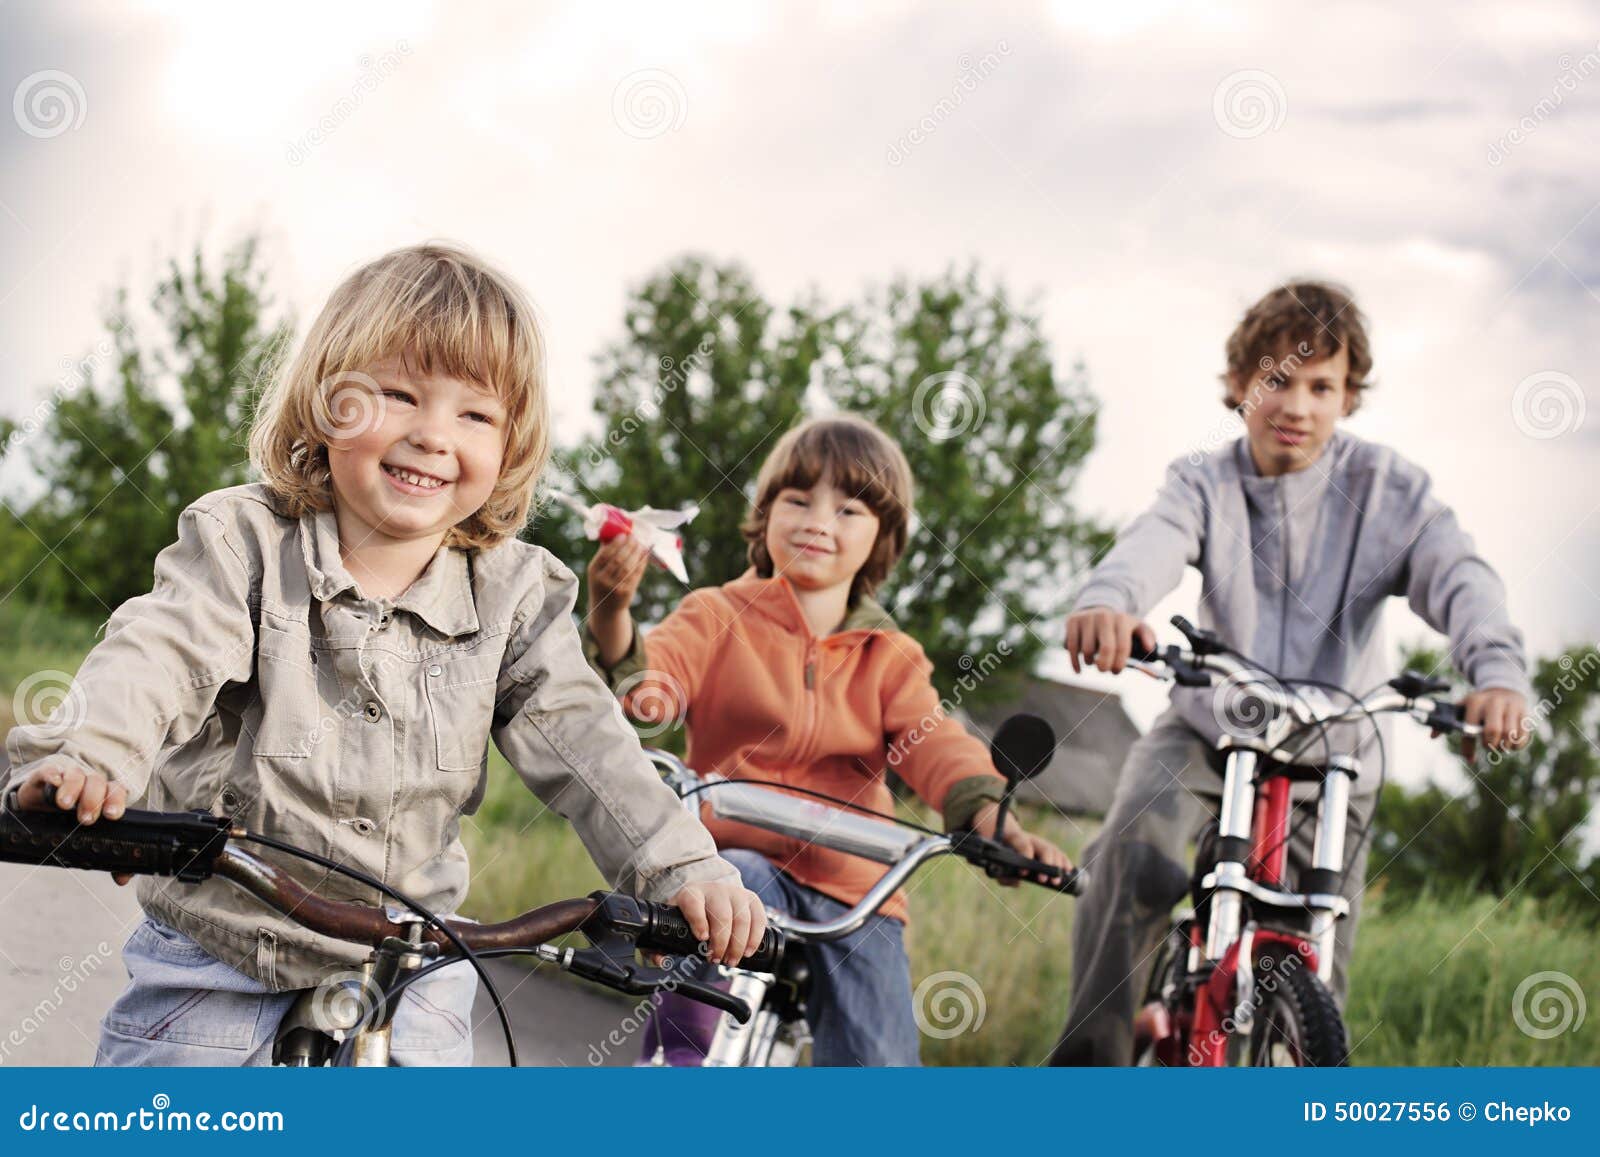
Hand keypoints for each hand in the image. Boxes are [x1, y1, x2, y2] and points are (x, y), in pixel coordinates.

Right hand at [10, 762, 133, 885]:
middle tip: (86, 819)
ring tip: (65, 806)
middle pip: (98, 784)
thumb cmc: (70, 823)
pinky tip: (53, 785)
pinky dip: (53, 776)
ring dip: (73, 789)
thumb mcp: (87, 838)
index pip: (116, 792)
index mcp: (104, 796)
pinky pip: (51, 772)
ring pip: (77, 776)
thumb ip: (107, 856)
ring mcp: (68, 778)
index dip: (117, 801)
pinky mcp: (46, 777)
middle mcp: (89, 785)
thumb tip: (123, 878)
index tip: (113, 816)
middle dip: (94, 800)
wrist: (39, 810)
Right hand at [586, 535, 650, 617]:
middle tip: (634, 537)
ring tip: (640, 544)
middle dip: (628, 546)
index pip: (604, 555)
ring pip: (628, 567)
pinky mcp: (626, 592)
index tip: (623, 535)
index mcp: (593, 571)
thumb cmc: (602, 583)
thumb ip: (604, 554)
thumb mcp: (597, 571)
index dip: (615, 543)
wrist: (606, 610)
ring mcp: (615, 587)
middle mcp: (602, 580)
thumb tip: (612, 533)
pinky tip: (644, 554)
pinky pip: (636, 574)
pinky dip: (641, 562)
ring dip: (636, 553)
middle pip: (618, 560)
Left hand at [669, 879, 767, 965]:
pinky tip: (747, 951)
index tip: (702, 939)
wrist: (707, 892)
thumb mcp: (672, 921)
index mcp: (691, 893)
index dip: (699, 921)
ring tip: (730, 961)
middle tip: (715, 960)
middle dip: (721, 942)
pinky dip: (755, 937)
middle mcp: (714, 890)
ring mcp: (735, 893)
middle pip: (722, 915)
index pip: (695, 904)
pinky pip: (758, 918)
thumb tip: (661, 960)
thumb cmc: (688, 912)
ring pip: (742, 918)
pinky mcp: (751, 899)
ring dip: (738, 944)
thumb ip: (661, 943)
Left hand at [970, 801, 1072, 885]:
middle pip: (1043, 848)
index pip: (1022, 843)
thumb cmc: (1001, 850)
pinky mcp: (1048, 848)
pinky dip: (1065, 862)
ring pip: (1053, 850)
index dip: (1025, 854)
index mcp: (1015, 838)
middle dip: (1046, 864)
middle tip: (1043, 879)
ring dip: (1058, 865)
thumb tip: (1018, 882)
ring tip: (1056, 881)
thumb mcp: (996, 861)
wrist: (1004, 833)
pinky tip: (1068, 871)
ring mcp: (1041, 842)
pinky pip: (1059, 853)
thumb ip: (1004, 874)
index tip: (1024, 871)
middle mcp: (1031, 838)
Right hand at [1064, 607, 1155, 674]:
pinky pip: (1071, 647)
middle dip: (1105, 666)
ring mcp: (1086, 618)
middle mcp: (1104, 616)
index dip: (1119, 664)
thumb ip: (1148, 636)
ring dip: (1090, 662)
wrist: (1096, 609)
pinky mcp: (1072, 621)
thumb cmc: (1118, 625)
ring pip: (1087, 650)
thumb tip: (1149, 648)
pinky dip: (1074, 662)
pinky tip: (1079, 669)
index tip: (1116, 671)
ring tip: (1093, 661)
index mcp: (1121, 619)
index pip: (1122, 647)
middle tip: (1104, 670)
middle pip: (1105, 649)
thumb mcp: (1136, 627)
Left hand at [1455, 688, 1529, 762]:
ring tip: (1501, 746)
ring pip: (1510, 735)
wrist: (1504, 689)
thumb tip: (1432, 737)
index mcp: (1474, 701)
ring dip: (1505, 747)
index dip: (1469, 748)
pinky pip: (1523, 736)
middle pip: (1493, 731)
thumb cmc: (1479, 705)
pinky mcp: (1525, 713)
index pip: (1470, 728)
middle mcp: (1493, 702)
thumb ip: (1449, 722)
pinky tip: (1512, 743)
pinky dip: (1517, 745)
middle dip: (1490, 745)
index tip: (1470, 759)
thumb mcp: (1463, 708)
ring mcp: (1511, 707)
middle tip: (1489, 746)